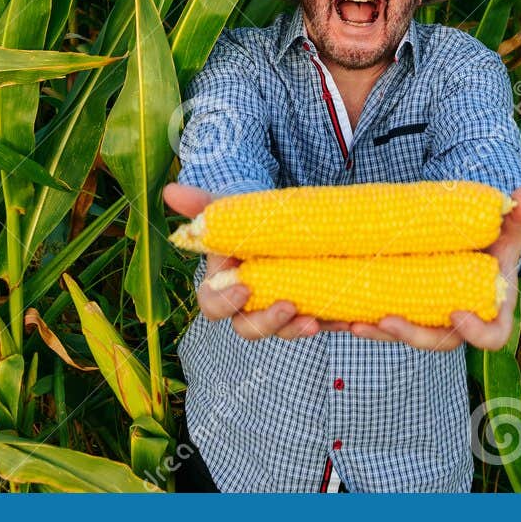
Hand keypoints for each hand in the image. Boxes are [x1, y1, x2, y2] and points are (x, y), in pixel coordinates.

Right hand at [164, 183, 326, 340]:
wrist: (283, 222)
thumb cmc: (248, 220)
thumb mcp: (229, 207)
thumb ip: (201, 203)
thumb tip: (169, 189)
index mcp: (223, 285)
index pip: (213, 305)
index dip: (225, 302)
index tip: (244, 287)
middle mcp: (250, 305)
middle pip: (250, 328)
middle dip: (269, 323)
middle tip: (290, 307)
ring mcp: (282, 310)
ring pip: (286, 331)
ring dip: (299, 329)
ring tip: (318, 319)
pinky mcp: (312, 309)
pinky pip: (322, 323)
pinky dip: (335, 322)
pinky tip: (352, 317)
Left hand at [349, 182, 520, 351]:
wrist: (470, 245)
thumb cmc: (495, 241)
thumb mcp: (506, 228)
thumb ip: (518, 214)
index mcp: (493, 309)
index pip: (493, 337)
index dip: (476, 332)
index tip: (456, 313)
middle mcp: (462, 323)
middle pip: (441, 342)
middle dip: (412, 335)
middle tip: (387, 320)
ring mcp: (433, 321)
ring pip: (408, 336)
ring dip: (380, 333)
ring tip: (354, 323)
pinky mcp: (409, 314)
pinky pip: (388, 325)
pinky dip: (366, 323)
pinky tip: (344, 318)